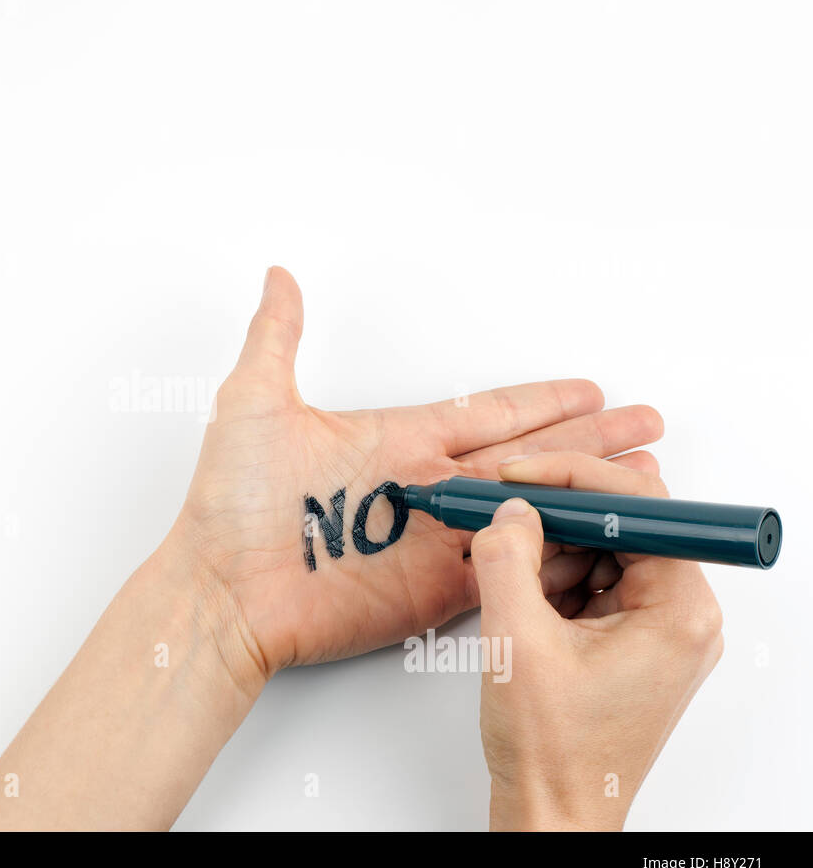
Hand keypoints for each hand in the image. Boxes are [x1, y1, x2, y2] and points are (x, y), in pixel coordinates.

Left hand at [172, 267, 663, 683]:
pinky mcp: (433, 591)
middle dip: (587, 439)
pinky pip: (507, 566)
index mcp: (396, 439)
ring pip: (528, 507)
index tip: (589, 387)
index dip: (539, 400)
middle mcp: (424, 486)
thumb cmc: (231, 503)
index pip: (487, 413)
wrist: (223, 590)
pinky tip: (596, 537)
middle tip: (644, 424)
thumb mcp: (253, 401)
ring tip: (644, 477)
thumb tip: (278, 276)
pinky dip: (554, 552)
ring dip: (585, 492)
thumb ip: (277, 336)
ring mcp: (433, 540)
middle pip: (526, 455)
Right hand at [472, 451, 722, 829]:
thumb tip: (507, 510)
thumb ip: (508, 559)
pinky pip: (593, 587)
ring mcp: (658, 632)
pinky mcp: (631, 646)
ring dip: (548, 556)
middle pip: (621, 527)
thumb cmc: (554, 750)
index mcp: (678, 610)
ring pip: (602, 554)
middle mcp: (681, 617)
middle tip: (500, 523)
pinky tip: (520, 605)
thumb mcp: (516, 640)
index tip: (519, 476)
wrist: (552, 813)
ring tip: (509, 585)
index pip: (640, 506)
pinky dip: (551, 584)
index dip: (573, 479)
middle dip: (554, 522)